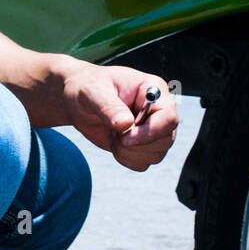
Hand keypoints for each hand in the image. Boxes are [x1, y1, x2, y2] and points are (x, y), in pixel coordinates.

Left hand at [60, 62, 177, 170]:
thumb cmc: (88, 87)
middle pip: (166, 139)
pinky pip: (144, 163)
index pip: (169, 117)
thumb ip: (110, 107)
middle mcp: (158, 110)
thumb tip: (126, 123)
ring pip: (156, 154)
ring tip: (113, 135)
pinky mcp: (143, 144)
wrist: (80, 101)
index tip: (125, 137)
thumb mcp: (93, 92)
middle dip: (137, 145)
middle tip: (114, 134)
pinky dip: (126, 159)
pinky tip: (115, 142)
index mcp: (153, 90)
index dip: (150, 132)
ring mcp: (153, 128)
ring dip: (130, 152)